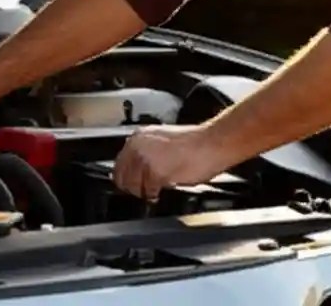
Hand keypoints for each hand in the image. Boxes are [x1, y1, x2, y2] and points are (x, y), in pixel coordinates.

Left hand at [111, 124, 231, 200]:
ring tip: (160, 186)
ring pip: (134, 188)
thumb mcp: (162, 142)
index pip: (118, 165)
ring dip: (146, 192)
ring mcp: (145, 160)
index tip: (132, 184)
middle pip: (122, 179)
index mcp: (138, 137)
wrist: (213, 143)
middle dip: (135, 187)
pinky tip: (168, 185)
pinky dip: (158, 194)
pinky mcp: (156, 173)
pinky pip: (150, 192)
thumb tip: (135, 172)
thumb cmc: (196, 142)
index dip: (126, 179)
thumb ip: (145, 154)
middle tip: (148, 189)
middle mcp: (138, 147)